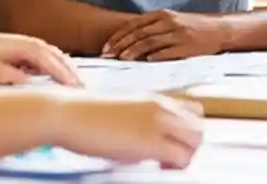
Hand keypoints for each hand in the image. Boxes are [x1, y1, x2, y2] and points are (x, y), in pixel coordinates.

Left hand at [0, 32, 80, 85]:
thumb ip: (12, 77)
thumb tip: (30, 84)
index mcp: (26, 47)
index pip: (50, 61)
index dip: (64, 73)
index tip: (74, 86)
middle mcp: (32, 43)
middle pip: (59, 57)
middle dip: (72, 72)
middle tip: (83, 89)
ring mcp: (31, 46)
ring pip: (56, 57)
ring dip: (68, 69)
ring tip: (78, 85)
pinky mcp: (28, 51)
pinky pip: (49, 59)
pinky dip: (59, 67)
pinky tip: (64, 78)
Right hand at [52, 94, 203, 168]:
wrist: (66, 112)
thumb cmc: (84, 115)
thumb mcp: (120, 110)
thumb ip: (139, 119)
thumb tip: (142, 138)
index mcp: (155, 100)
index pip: (195, 111)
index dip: (187, 131)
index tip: (170, 144)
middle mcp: (161, 108)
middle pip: (199, 127)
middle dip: (189, 147)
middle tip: (167, 160)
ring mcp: (157, 123)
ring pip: (196, 141)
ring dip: (185, 157)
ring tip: (161, 165)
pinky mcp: (149, 141)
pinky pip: (180, 157)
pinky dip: (175, 166)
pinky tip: (154, 167)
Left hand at [102, 10, 230, 61]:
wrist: (220, 29)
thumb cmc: (193, 27)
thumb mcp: (173, 21)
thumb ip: (153, 28)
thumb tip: (130, 41)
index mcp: (162, 15)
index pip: (134, 24)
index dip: (118, 36)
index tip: (106, 46)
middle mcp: (168, 22)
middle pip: (139, 33)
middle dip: (120, 45)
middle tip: (107, 55)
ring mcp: (178, 34)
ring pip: (149, 42)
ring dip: (133, 51)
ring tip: (121, 59)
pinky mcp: (187, 46)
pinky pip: (167, 52)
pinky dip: (154, 57)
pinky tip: (144, 62)